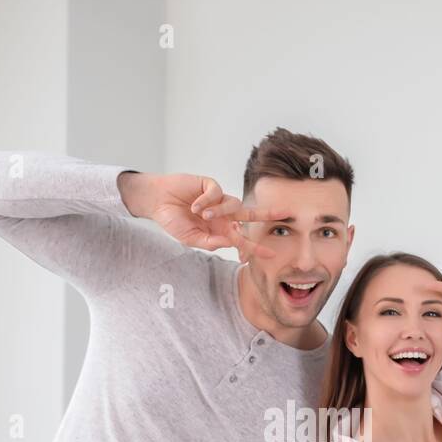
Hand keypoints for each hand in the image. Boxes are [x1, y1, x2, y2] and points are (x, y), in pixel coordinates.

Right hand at [121, 172, 287, 259]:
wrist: (156, 202)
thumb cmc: (172, 220)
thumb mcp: (190, 238)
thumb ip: (209, 242)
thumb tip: (228, 243)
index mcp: (219, 229)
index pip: (241, 238)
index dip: (254, 247)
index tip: (270, 256)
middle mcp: (222, 214)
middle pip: (249, 214)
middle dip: (266, 214)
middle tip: (284, 213)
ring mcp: (217, 199)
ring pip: (233, 204)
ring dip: (219, 211)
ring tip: (200, 214)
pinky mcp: (210, 185)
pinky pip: (217, 193)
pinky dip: (206, 201)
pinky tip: (194, 205)